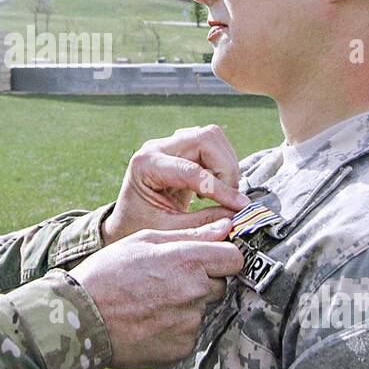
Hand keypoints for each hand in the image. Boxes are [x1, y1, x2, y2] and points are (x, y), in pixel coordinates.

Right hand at [72, 219, 243, 368]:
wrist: (80, 319)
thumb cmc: (108, 273)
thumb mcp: (143, 241)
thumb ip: (190, 235)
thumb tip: (226, 227)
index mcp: (188, 261)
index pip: (235, 258)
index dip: (222, 257)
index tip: (208, 259)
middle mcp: (195, 293)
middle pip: (220, 285)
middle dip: (201, 282)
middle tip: (166, 281)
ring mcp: (190, 324)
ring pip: (202, 310)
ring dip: (186, 306)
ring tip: (151, 302)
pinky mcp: (182, 348)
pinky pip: (189, 333)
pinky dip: (174, 329)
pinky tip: (148, 322)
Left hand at [102, 125, 249, 243]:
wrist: (129, 221)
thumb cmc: (142, 227)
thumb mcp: (170, 231)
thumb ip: (203, 224)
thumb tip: (237, 216)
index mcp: (145, 165)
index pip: (191, 170)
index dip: (220, 188)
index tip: (239, 206)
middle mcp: (157, 148)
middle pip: (206, 138)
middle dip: (226, 169)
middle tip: (229, 200)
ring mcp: (169, 144)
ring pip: (212, 137)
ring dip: (226, 166)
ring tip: (220, 195)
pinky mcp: (181, 148)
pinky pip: (211, 146)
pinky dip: (221, 166)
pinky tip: (211, 189)